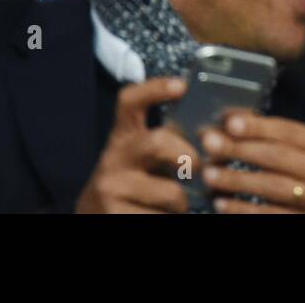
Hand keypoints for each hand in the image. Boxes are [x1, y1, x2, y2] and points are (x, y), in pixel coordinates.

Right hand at [75, 77, 196, 213]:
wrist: (92, 214)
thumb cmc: (130, 181)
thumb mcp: (141, 156)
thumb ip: (167, 141)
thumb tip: (212, 131)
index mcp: (123, 136)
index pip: (130, 102)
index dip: (155, 88)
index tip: (181, 85)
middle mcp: (114, 157)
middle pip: (158, 142)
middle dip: (189, 155)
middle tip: (200, 167)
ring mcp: (112, 187)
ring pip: (171, 191)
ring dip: (185, 201)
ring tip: (179, 203)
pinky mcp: (114, 214)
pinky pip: (161, 217)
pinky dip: (171, 218)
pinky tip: (162, 215)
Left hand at [200, 112, 304, 213]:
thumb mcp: (300, 152)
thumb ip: (271, 137)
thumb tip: (231, 120)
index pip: (290, 132)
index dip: (259, 127)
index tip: (230, 123)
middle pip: (280, 157)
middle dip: (241, 149)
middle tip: (210, 144)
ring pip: (275, 186)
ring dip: (238, 179)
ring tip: (210, 174)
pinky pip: (272, 215)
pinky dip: (243, 209)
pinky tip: (221, 203)